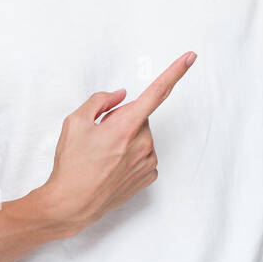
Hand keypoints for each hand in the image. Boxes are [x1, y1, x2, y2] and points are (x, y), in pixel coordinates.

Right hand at [40, 50, 196, 235]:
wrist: (72, 204)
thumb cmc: (71, 164)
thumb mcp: (75, 121)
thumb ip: (101, 100)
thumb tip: (122, 95)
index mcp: (126, 125)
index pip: (157, 91)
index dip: (175, 72)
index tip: (191, 57)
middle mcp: (143, 143)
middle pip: (140, 117)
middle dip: (124, 120)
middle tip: (100, 136)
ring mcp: (148, 161)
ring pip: (142, 136)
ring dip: (127, 139)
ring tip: (103, 155)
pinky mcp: (149, 176)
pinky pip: (144, 154)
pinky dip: (131, 155)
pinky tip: (112, 166)